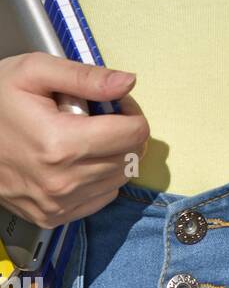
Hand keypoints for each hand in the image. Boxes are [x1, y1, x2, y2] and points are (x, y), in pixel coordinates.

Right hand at [0, 55, 148, 229]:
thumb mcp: (36, 71)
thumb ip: (86, 76)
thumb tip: (128, 82)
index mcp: (61, 144)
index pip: (132, 134)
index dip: (132, 111)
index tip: (118, 102)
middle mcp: (61, 181)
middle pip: (129, 158)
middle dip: (127, 132)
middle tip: (104, 115)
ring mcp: (56, 204)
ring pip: (119, 180)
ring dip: (116, 156)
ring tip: (88, 135)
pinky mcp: (51, 216)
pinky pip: (100, 199)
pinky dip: (101, 179)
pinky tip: (81, 159)